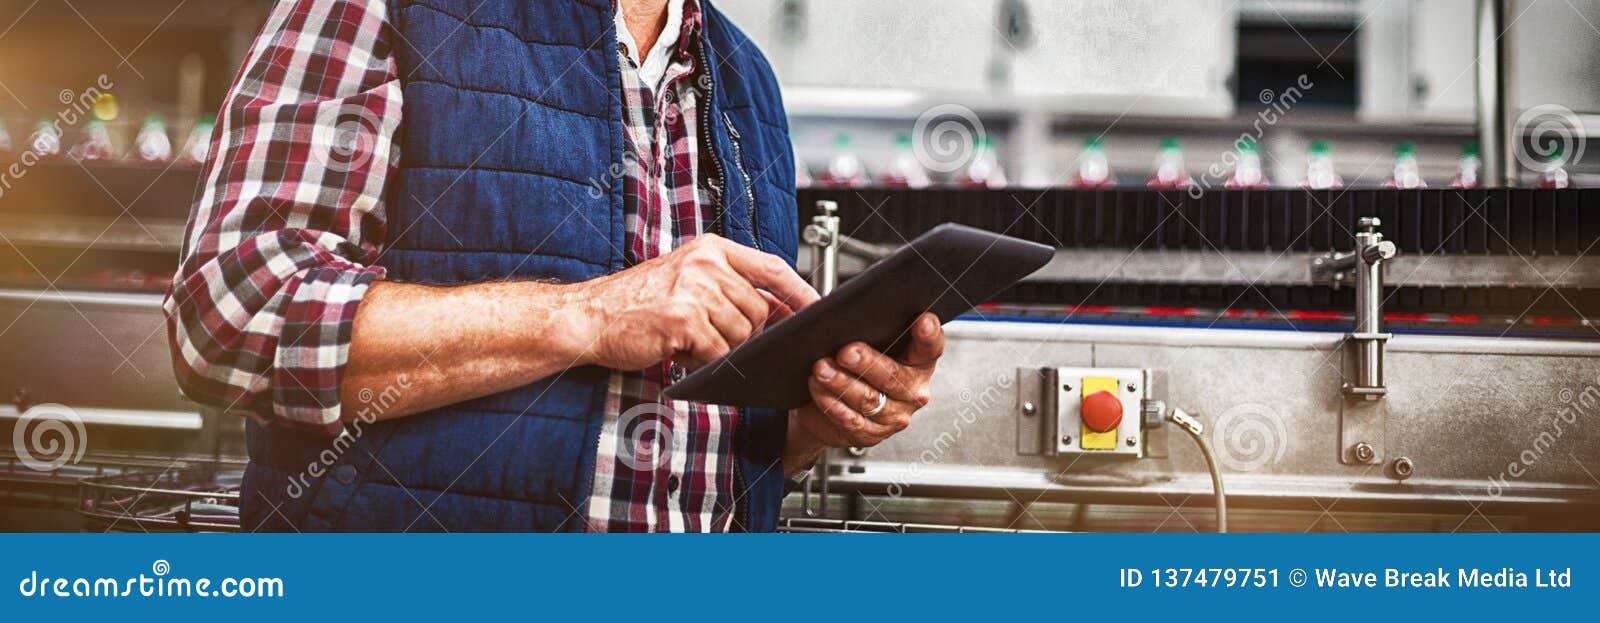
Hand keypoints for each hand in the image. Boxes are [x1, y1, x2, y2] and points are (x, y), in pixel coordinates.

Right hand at [574, 234, 818, 370]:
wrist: (589, 316)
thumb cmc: (636, 303)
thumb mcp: (687, 281)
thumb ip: (730, 288)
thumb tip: (780, 311)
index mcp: (711, 250)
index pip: (773, 268)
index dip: (800, 291)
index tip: (818, 310)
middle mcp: (706, 264)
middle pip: (760, 310)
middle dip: (747, 335)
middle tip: (714, 340)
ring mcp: (695, 289)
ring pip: (741, 334)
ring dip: (722, 349)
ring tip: (691, 343)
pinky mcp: (684, 318)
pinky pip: (718, 352)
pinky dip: (705, 361)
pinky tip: (682, 352)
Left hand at [791, 312, 944, 453]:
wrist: (827, 407)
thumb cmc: (851, 366)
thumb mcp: (861, 342)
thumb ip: (860, 326)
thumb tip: (834, 309)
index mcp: (919, 363)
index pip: (930, 348)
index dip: (929, 335)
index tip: (922, 320)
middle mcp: (913, 391)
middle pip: (893, 376)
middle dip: (867, 362)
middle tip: (846, 351)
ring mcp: (894, 416)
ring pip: (869, 399)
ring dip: (841, 382)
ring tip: (821, 368)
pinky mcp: (871, 434)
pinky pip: (851, 419)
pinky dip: (831, 402)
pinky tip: (818, 388)